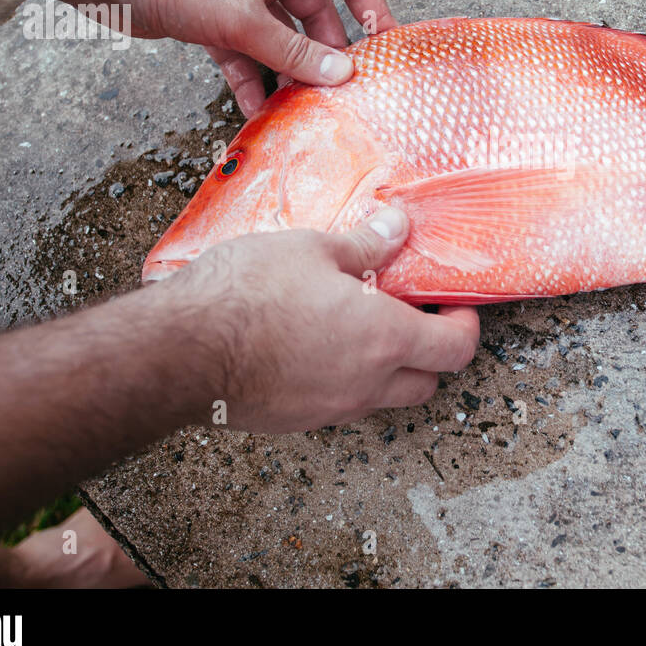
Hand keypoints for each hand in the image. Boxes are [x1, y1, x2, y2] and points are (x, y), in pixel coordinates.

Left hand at [125, 0, 398, 114]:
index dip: (371, 10)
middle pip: (315, 16)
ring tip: (302, 107)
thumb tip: (339, 76)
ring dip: (288, 73)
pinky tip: (257, 110)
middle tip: (340, 91)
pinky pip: (245, 55)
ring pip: (280, 40)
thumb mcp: (244, 16)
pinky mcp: (214, 21)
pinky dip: (251, 80)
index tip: (387, 47)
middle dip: (325, 55)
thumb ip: (293, 50)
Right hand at [165, 207, 479, 432]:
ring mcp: (330, 409)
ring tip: (360, 328)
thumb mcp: (312, 249)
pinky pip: (339, 405)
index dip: (466, 327)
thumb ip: (364, 243)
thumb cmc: (245, 294)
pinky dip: (344, 381)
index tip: (452, 306)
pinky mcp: (296, 420)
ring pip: (383, 399)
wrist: (179, 351)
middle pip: (427, 384)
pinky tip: (316, 346)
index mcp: (384, 339)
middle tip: (412, 318)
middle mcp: (366, 384)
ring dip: (387, 370)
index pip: (456, 350)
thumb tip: (396, 225)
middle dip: (431, 353)